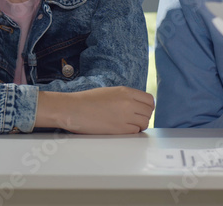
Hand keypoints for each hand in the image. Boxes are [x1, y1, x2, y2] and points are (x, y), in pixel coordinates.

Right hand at [36, 86, 154, 133]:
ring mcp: (125, 116)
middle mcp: (128, 103)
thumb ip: (126, 97)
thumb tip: (138, 105)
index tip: (143, 111)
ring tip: (128, 125)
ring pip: (145, 123)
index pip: (150, 100)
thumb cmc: (87, 101)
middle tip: (136, 120)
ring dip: (139, 125)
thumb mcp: (111, 92)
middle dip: (144, 116)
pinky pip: (135, 131)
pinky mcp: (119, 129)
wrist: (73, 109)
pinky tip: (122, 129)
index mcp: (126, 91)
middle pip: (149, 112)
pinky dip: (132, 132)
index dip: (148, 107)